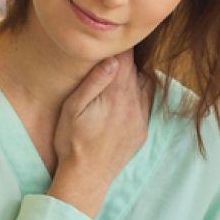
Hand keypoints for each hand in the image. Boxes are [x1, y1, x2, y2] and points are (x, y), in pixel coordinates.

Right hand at [48, 51, 148, 218]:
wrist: (87, 178)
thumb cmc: (72, 142)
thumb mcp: (72, 109)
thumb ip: (93, 82)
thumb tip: (111, 59)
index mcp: (116, 94)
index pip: (125, 58)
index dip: (117, 47)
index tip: (108, 42)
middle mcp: (134, 103)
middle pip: (135, 69)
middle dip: (124, 60)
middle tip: (110, 55)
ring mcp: (141, 118)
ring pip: (144, 85)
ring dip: (132, 77)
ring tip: (115, 77)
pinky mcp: (142, 130)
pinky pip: (146, 103)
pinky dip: (137, 95)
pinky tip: (122, 98)